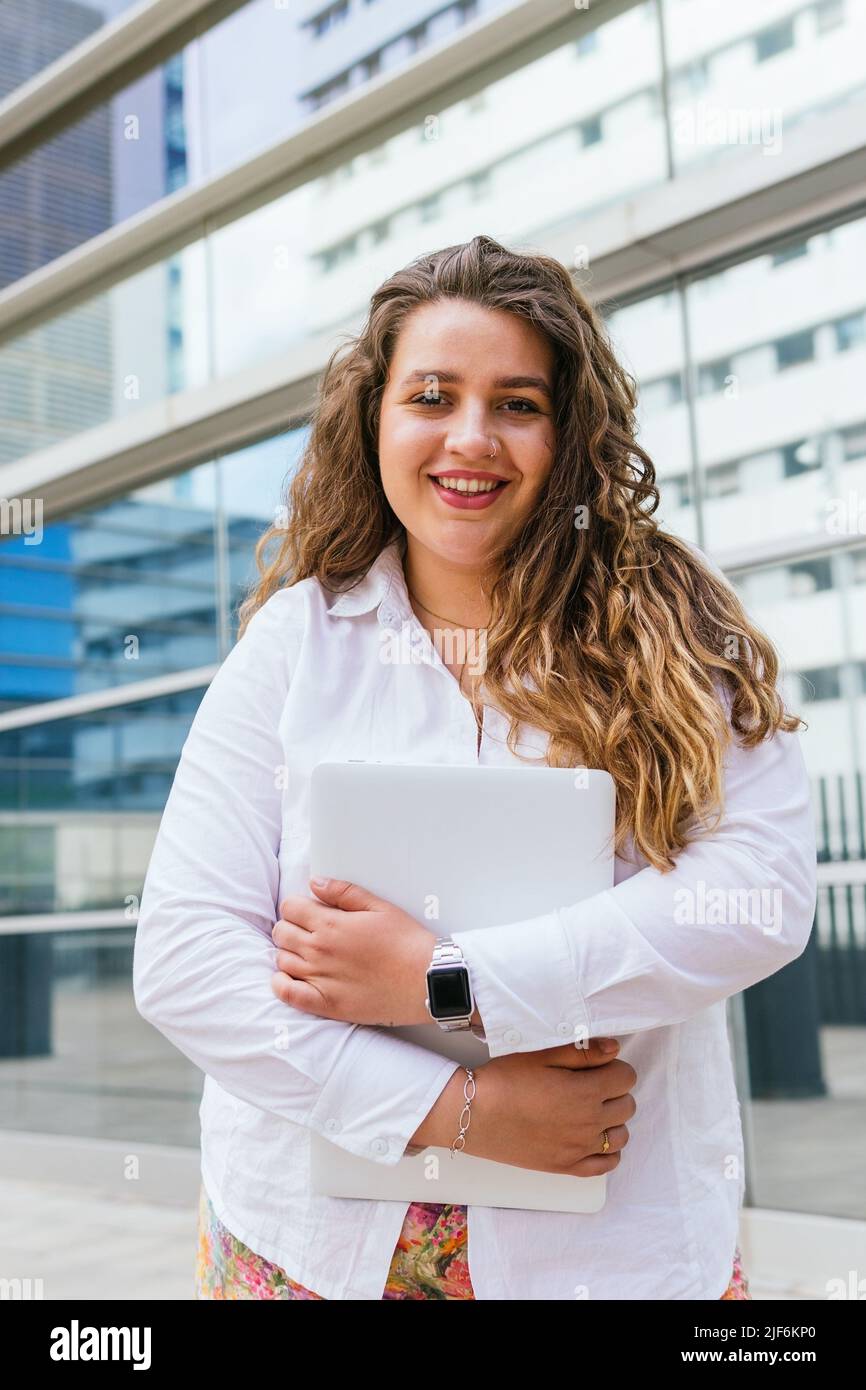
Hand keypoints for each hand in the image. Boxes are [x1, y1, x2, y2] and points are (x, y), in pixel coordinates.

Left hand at [270, 877, 433, 1026]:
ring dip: (289, 953)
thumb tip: (314, 883)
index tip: (308, 911)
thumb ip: (343, 892)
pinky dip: (281, 984)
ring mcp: (320, 979)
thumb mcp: (378, 906)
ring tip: (308, 953)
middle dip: (290, 927)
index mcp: (331, 924)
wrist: (425, 979)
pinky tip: (290, 978)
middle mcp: (319, 951)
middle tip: (308, 931)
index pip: (290, 908)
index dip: (296, 906)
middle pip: (281, 933)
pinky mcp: (326, 1004)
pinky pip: (288, 994)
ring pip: (282, 960)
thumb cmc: (406, 941)